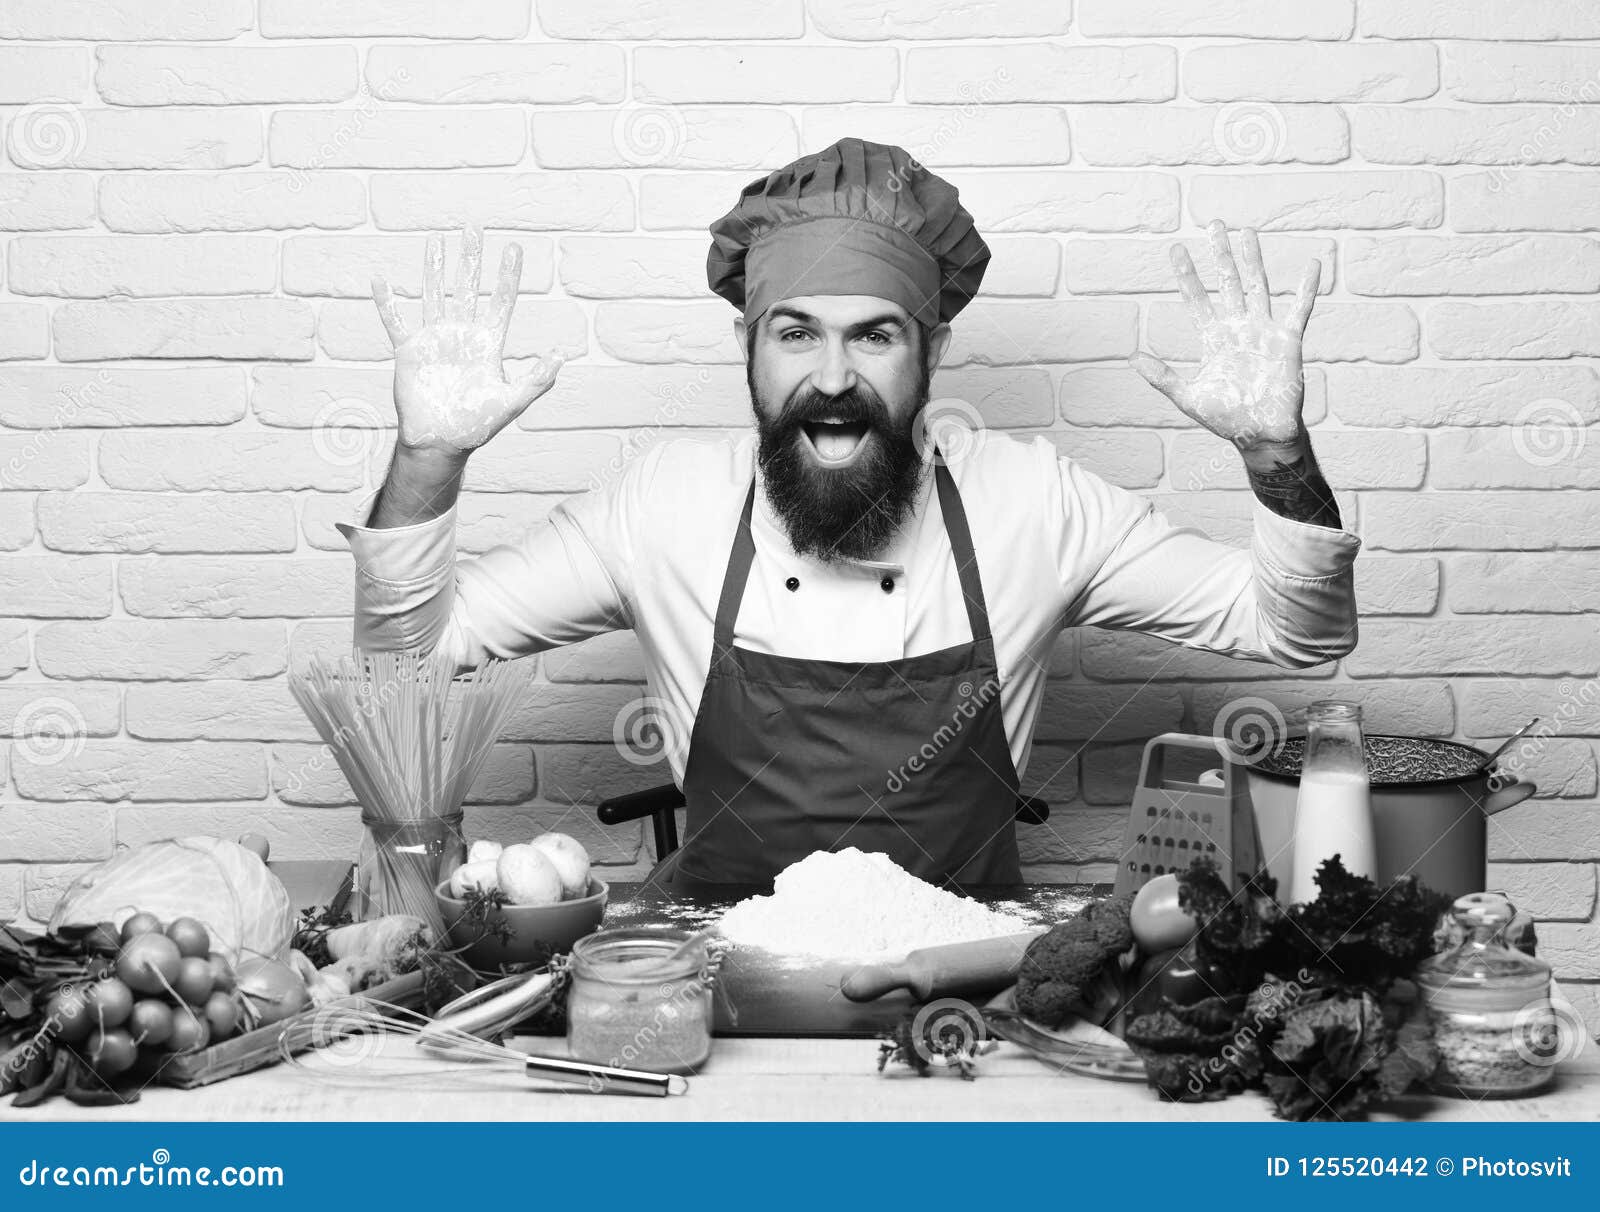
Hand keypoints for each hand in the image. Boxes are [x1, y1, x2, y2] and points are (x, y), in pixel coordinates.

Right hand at [371, 222, 564, 455]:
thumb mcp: (512, 402)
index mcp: (487, 344)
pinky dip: (386, 303)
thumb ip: (538, 380)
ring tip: (436, 240)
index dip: (507, 275)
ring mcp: (434, 340)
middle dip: (471, 259)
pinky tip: (379, 280)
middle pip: (467, 288)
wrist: (441, 442)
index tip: (514, 247)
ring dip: (434, 268)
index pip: (501, 301)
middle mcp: (461, 335)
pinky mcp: (409, 351)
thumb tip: (561, 355)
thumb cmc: (478, 426)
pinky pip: (395, 322)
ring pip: (434, 295)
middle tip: (474, 227)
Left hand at [1129, 221, 1319, 449]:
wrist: (1260, 435)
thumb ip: (1162, 377)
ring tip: (1246, 232)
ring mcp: (1263, 331)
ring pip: (1257, 286)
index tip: (1176, 250)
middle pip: (1228, 283)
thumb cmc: (1226, 419)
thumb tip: (1132, 358)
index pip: (1197, 300)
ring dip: (1252, 260)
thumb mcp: (1188, 397)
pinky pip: (1300, 309)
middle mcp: (1238, 328)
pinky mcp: (1288, 341)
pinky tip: (1313, 263)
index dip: (1187, 276)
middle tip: (1213, 224)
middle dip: (1220, 255)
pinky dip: (1307, 288)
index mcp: (1214, 339)